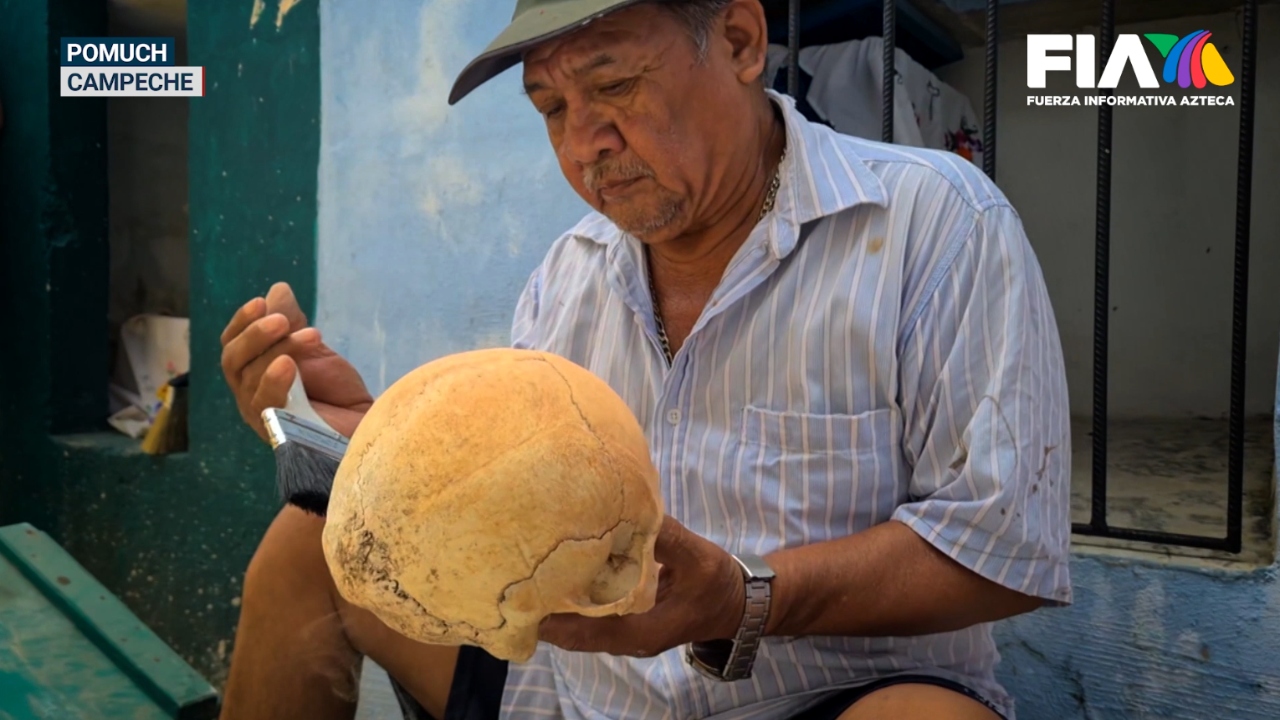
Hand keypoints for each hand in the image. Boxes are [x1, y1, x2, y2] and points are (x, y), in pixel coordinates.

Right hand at [220, 281, 373, 440]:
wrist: (367, 424)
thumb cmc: (336, 392)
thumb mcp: (312, 349)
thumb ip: (292, 323)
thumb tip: (278, 289)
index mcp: (252, 373)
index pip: (232, 345)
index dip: (241, 322)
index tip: (260, 302)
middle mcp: (249, 395)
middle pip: (233, 360)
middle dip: (255, 334)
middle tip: (282, 319)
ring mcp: (260, 416)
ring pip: (251, 378)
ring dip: (280, 350)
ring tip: (311, 335)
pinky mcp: (278, 432)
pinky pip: (265, 405)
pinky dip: (273, 381)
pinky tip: (288, 364)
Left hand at [538, 517, 745, 657]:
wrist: (737, 604)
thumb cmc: (718, 585)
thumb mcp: (699, 559)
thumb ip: (669, 539)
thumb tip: (638, 511)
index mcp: (643, 630)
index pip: (589, 632)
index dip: (556, 622)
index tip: (528, 601)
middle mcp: (628, 637)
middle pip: (575, 634)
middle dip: (546, 614)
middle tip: (517, 583)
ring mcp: (626, 631)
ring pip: (581, 628)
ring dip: (557, 608)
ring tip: (530, 577)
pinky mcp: (627, 620)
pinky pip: (592, 617)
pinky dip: (574, 601)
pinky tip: (561, 575)